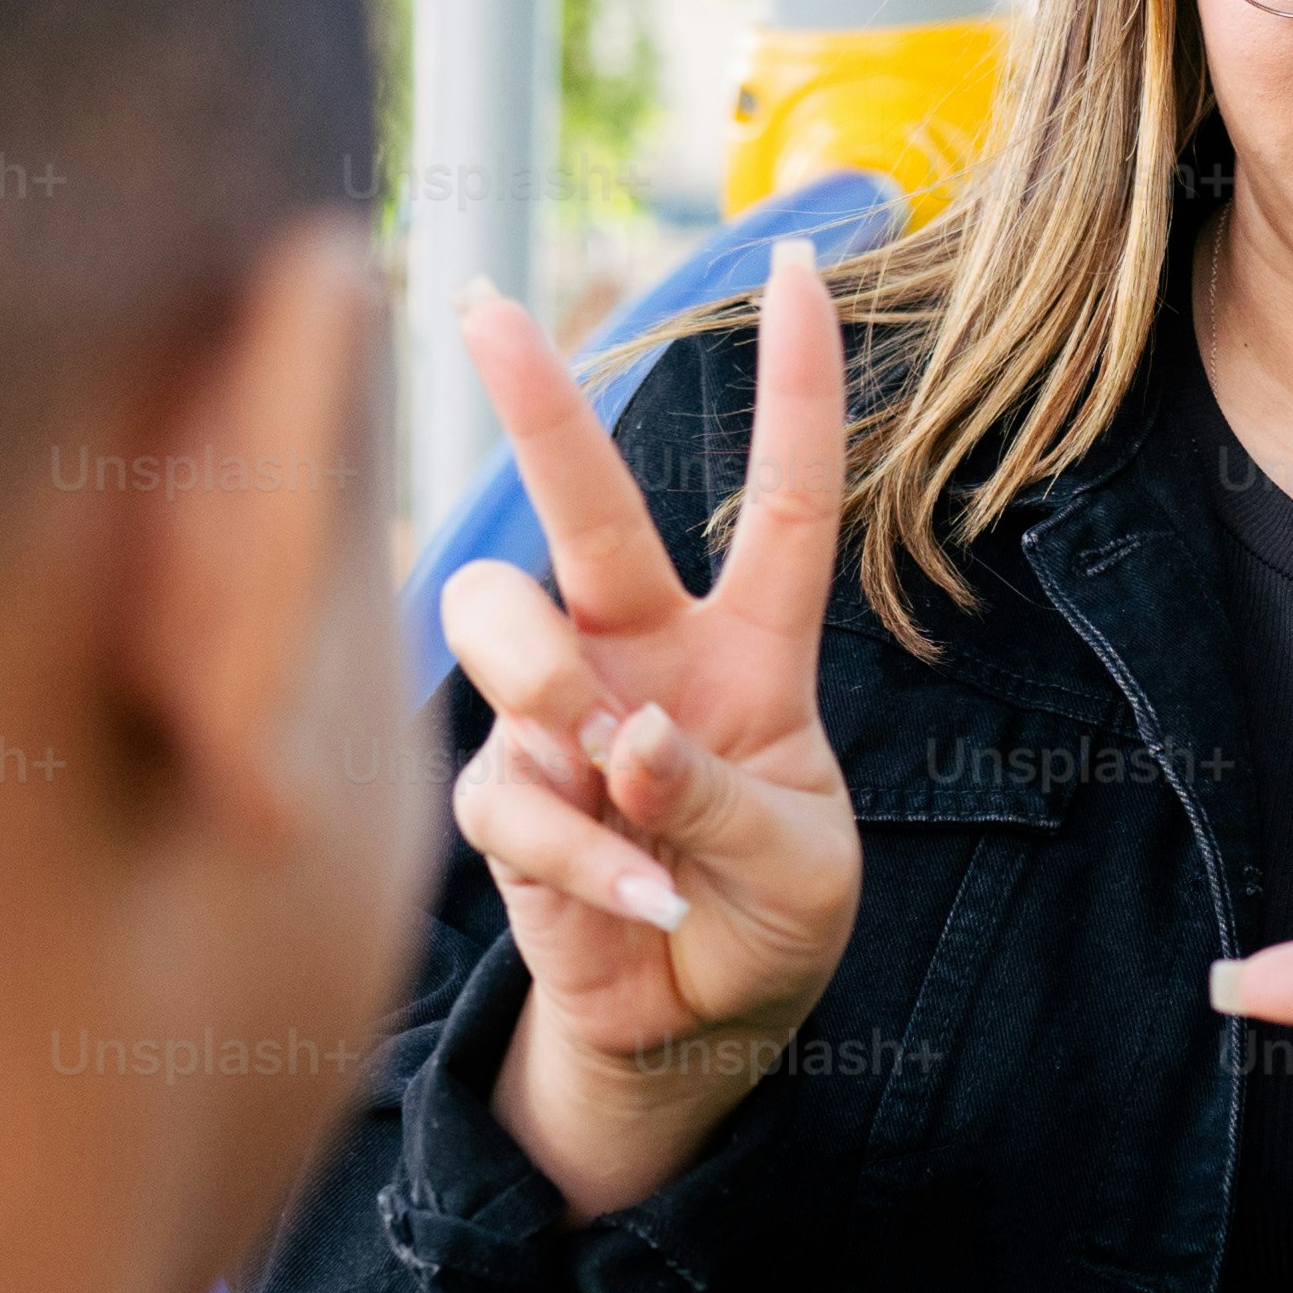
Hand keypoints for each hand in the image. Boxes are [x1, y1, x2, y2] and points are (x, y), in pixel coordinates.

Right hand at [441, 247, 864, 1216]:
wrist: (692, 1031)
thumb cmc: (764, 923)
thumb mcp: (797, 867)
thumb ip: (719, 796)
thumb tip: (624, 736)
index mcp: (751, 647)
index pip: (781, 498)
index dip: (798, 384)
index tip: (810, 260)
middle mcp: (642, 653)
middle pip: (583, 508)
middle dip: (535, 401)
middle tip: (482, 307)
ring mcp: (560, 719)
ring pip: (501, 628)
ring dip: (549, 690)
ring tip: (610, 769)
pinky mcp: (504, 800)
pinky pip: (509, 789)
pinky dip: (578, 852)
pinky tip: (635, 898)